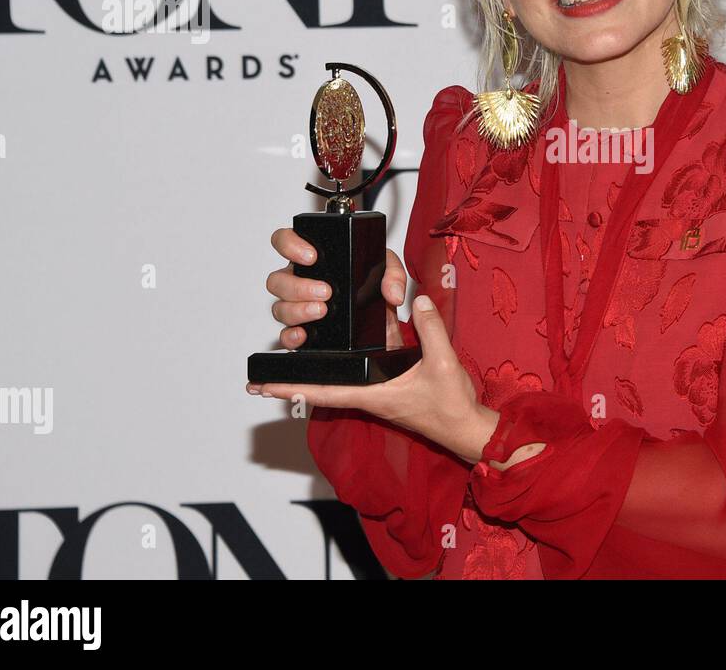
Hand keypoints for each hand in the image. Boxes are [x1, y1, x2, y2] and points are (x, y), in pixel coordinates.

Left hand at [247, 295, 495, 464]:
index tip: (259, 388)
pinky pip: (367, 356)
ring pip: (343, 366)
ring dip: (321, 359)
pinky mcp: (392, 372)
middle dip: (294, 376)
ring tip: (295, 345)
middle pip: (324, 380)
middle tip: (260, 375)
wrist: (466, 424)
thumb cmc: (451, 406)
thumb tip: (417, 300)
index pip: (322, 391)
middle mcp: (369, 386)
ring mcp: (379, 380)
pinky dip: (354, 344)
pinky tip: (348, 329)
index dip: (289, 388)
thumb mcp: (442, 364)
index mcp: (372, 391)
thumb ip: (430, 330)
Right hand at [266, 227, 408, 349]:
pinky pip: (286, 336)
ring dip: (298, 309)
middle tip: (325, 291)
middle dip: (298, 286)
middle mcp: (300, 281)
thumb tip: (392, 292)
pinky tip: (304, 334)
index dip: (290, 244)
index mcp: (314, 260)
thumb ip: (393, 274)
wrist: (380, 328)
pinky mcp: (302, 332)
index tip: (311, 255)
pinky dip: (291, 336)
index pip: (286, 241)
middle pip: (277, 280)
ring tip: (322, 310)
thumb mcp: (387, 272)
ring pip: (280, 307)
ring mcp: (298, 307)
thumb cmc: (374, 293)